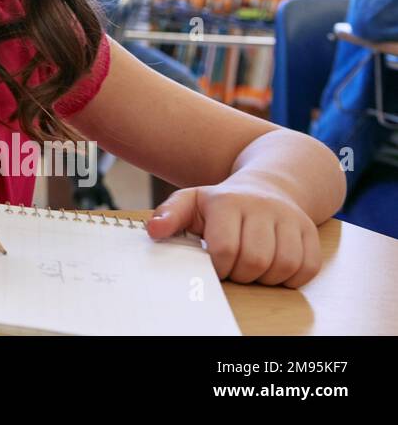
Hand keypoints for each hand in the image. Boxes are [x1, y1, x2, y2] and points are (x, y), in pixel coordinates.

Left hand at [147, 182, 322, 286]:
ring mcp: (290, 218)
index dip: (218, 267)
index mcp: (228, 202)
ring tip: (253, 267)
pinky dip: (292, 276)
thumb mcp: (191, 201)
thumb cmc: (222, 203)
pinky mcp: (310, 230)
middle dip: (242, 274)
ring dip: (267, 277)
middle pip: (256, 260)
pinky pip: (308, 266)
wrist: (266, 186)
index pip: (225, 249)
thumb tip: (154, 232)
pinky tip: (275, 267)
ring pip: (285, 265)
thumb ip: (170, 215)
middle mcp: (262, 207)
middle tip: (234, 268)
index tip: (214, 265)